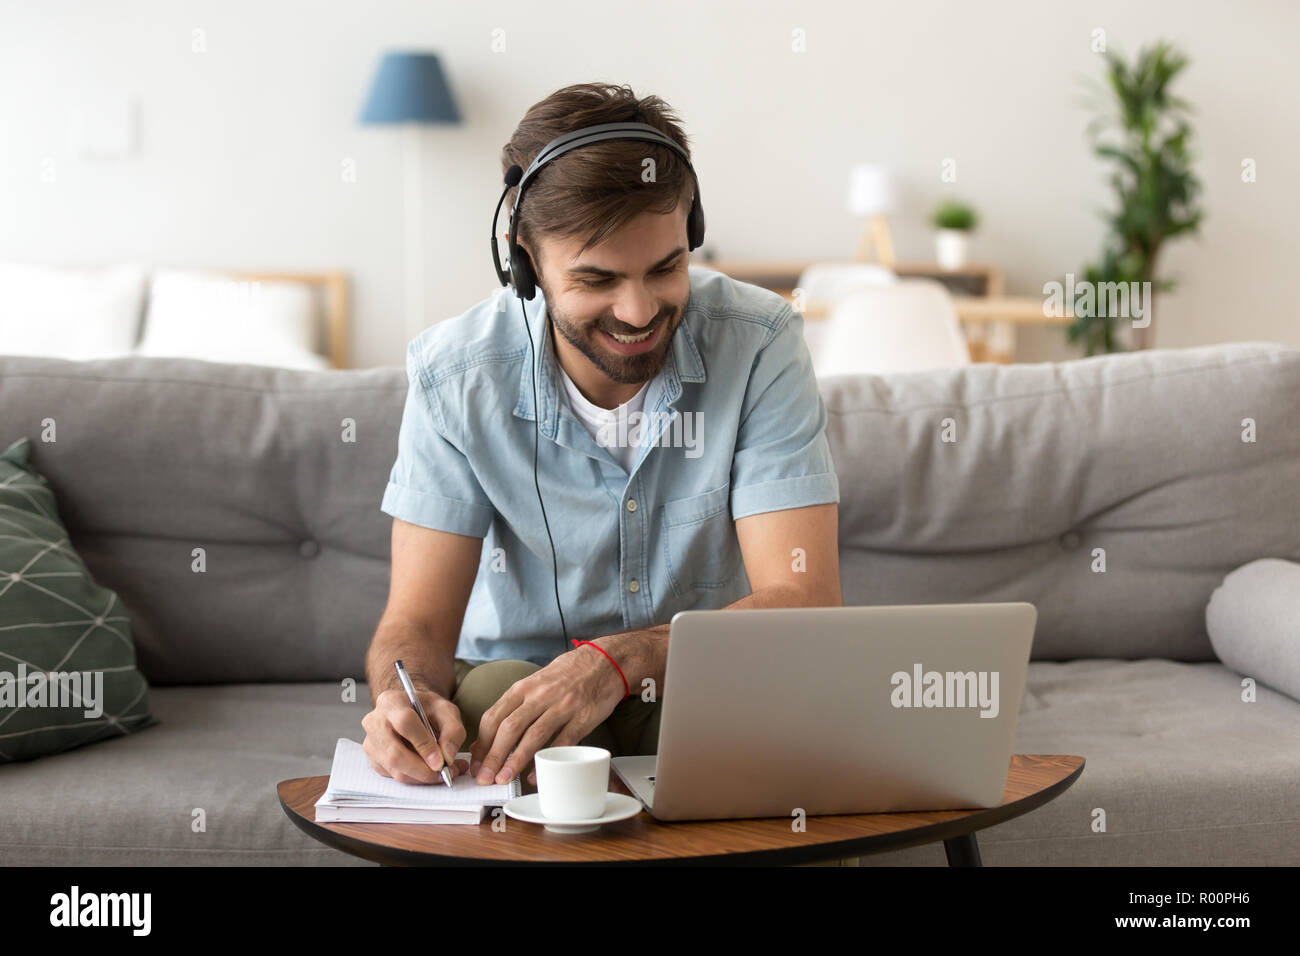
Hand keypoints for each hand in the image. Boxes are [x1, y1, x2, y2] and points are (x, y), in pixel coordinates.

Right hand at [361, 687, 469, 784]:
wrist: (410, 710)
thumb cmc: (426, 709)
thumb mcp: (446, 710)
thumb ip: (452, 730)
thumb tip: (448, 757)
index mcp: (391, 702)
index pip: (405, 723)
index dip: (424, 745)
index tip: (441, 761)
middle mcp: (375, 722)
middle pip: (394, 753)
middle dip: (423, 770)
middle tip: (444, 773)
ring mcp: (371, 743)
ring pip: (395, 769)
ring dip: (422, 777)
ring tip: (444, 773)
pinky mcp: (374, 760)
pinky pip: (394, 776)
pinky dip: (415, 779)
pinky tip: (430, 772)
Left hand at [469, 645, 623, 785]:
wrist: (604, 661)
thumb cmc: (568, 674)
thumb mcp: (536, 682)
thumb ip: (517, 704)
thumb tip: (493, 733)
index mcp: (524, 687)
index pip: (494, 716)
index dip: (482, 742)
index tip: (476, 761)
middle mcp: (540, 695)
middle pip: (509, 728)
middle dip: (493, 756)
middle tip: (484, 777)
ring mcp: (562, 706)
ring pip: (533, 736)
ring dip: (515, 761)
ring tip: (504, 779)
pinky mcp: (582, 718)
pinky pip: (562, 742)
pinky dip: (547, 760)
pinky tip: (536, 775)